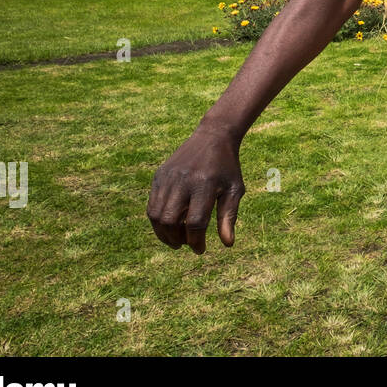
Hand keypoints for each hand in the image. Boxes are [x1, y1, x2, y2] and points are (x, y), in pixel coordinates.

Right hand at [147, 123, 245, 253]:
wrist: (213, 137)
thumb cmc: (227, 168)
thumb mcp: (234, 190)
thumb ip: (229, 217)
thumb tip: (227, 245)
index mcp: (205, 185)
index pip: (195, 222)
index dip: (196, 241)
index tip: (200, 250)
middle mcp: (183, 180)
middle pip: (170, 220)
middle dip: (176, 239)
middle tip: (185, 244)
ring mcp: (168, 177)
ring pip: (155, 215)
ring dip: (163, 233)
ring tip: (176, 239)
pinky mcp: (159, 176)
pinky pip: (152, 204)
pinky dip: (157, 220)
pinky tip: (169, 224)